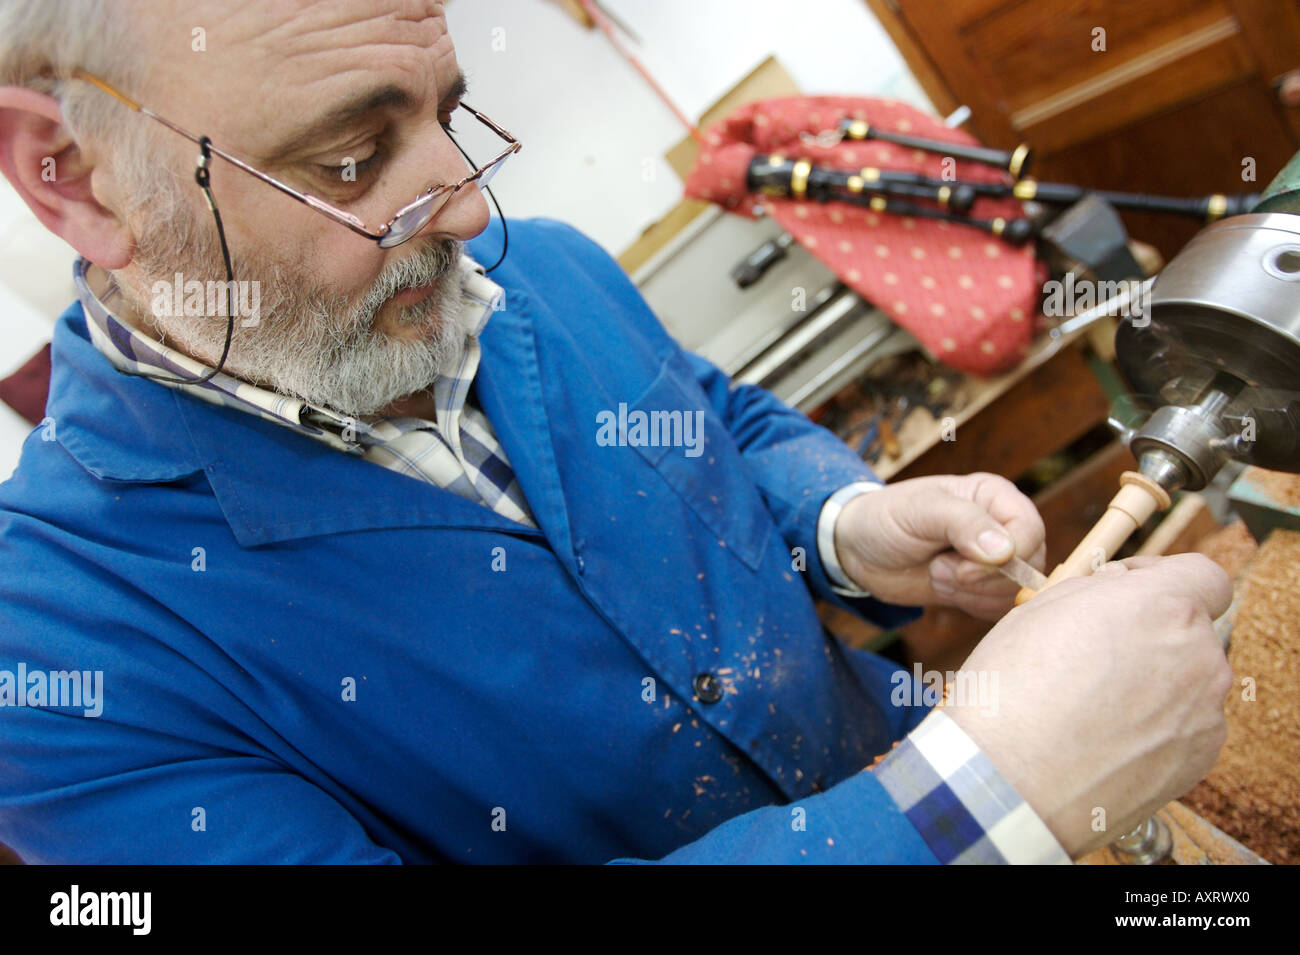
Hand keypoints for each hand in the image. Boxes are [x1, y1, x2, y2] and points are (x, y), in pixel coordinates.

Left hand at [833, 473, 1045, 619]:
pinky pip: (1001, 608)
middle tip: (938, 570)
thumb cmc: (886, 518)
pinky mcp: (986, 586)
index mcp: (996, 496)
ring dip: (972, 593)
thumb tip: (1005, 550)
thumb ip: (963, 523)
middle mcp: (1004, 525)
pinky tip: (942, 587)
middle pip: (1028, 567)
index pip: (1030, 532)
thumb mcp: (919, 511)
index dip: (1004, 560)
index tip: (961, 570)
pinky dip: (972, 605)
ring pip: (1016, 592)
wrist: (859, 549)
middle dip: (981, 580)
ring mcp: (998, 559)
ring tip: (936, 573)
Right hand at [941, 554, 1233, 858]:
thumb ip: (1097, 589)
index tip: (1128, 591)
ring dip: (1152, 679)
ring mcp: (1205, 711)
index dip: (1164, 577)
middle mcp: (1198, 655)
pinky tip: (1105, 736)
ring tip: (1094, 703)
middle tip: (1094, 653)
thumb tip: (1118, 587)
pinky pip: (1184, 724)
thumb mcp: (1042, 609)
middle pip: (1189, 629)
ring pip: (1187, 678)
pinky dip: (1154, 725)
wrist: (1010, 778)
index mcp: (1162, 607)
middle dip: (1148, 632)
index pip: (1204, 575)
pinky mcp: (1199, 758)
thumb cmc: (1014, 689)